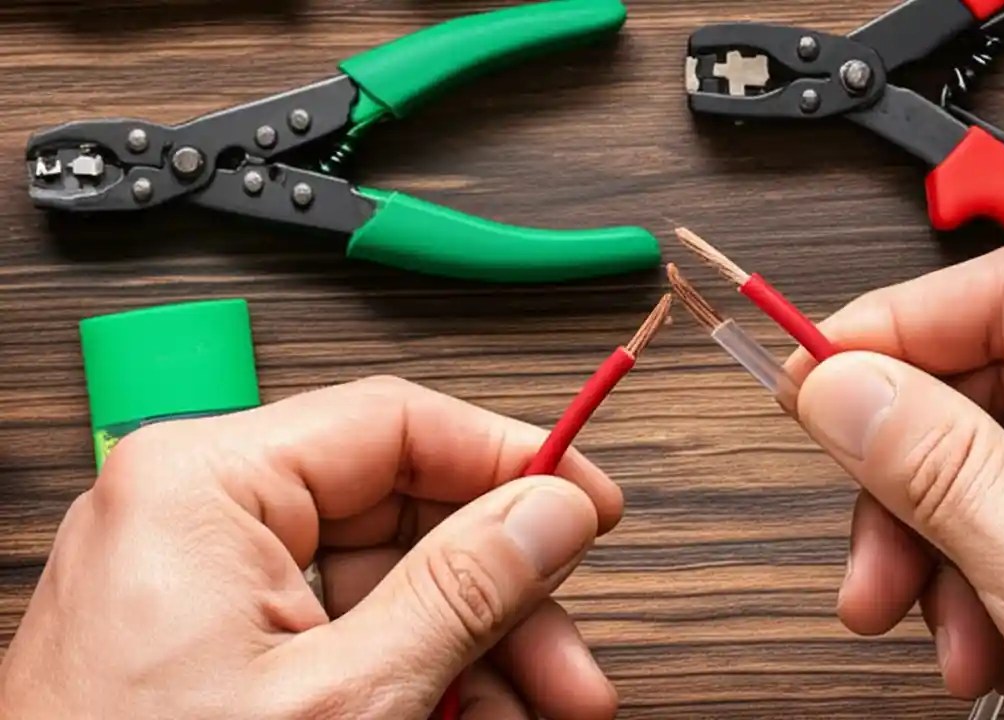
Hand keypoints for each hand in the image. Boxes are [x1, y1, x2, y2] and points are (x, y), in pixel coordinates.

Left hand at [0, 377, 623, 719]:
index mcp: (203, 484)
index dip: (510, 457)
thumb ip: (461, 587)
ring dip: (473, 649)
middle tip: (568, 652)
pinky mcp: (210, 647)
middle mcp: (197, 516)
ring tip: (539, 710)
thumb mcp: (346, 696)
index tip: (587, 502)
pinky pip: (343, 635)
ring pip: (384, 584)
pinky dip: (414, 678)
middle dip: (501, 590)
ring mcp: (202, 584)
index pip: (395, 421)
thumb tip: (550, 509)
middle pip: (400, 512)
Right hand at [788, 245, 1003, 717]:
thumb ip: (941, 471)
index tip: (811, 376)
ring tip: (937, 628)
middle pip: (992, 388)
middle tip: (869, 551)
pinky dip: (980, 577)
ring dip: (938, 547)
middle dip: (912, 484)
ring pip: (995, 461)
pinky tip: (984, 641)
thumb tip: (842, 385)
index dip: (894, 330)